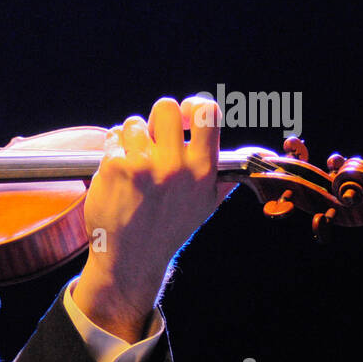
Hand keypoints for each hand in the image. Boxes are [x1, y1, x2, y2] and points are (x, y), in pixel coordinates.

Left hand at [74, 96, 232, 340]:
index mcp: (202, 170)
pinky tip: (116, 172)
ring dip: (131, 136)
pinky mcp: (115, 168)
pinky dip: (111, 149)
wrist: (131, 257)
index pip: (207, 113)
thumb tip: (251, 158)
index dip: (194, 105)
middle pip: (165, 107)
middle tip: (153, 139)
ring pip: (134, 122)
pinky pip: (112, 138)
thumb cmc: (168, 229)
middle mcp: (175, 166)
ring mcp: (143, 165)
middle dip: (156, 120)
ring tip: (133, 161)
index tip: (185, 113)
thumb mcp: (204, 206)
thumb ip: (223, 178)